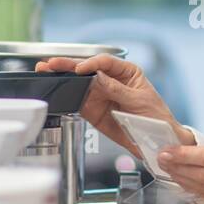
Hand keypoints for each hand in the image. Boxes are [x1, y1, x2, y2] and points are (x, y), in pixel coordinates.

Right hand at [34, 54, 194, 157]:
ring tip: (46, 72)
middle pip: (87, 69)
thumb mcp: (139, 100)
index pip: (105, 62)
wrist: (157, 140)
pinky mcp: (93, 110)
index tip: (81, 70)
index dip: (91, 64)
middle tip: (52, 63)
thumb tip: (97, 77)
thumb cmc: (156, 116)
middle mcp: (111, 81)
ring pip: (79, 83)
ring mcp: (101, 95)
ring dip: (63, 78)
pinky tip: (55, 88)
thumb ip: (116, 89)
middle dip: (69, 65)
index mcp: (126, 72)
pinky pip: (78, 101)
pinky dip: (66, 96)